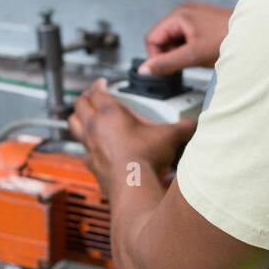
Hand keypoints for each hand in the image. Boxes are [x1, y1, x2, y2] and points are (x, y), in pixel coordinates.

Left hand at [68, 79, 195, 196]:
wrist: (133, 186)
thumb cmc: (144, 158)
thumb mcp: (169, 136)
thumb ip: (184, 127)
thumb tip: (195, 124)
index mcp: (110, 112)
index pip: (96, 91)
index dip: (98, 85)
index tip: (102, 83)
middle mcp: (94, 126)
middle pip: (79, 104)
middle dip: (85, 98)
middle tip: (92, 96)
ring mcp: (89, 145)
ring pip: (73, 124)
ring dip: (77, 117)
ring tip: (85, 116)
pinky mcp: (90, 163)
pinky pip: (82, 149)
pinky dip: (85, 145)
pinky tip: (94, 147)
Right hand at [140, 2, 232, 74]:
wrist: (256, 34)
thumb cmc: (229, 39)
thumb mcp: (194, 56)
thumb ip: (167, 63)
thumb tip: (145, 70)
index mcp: (178, 15)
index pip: (152, 39)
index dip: (156, 57)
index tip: (168, 69)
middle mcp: (184, 11)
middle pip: (162, 38)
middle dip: (170, 54)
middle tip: (187, 63)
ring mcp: (194, 14)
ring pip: (174, 39)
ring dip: (181, 51)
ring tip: (199, 57)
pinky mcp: (202, 20)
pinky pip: (186, 36)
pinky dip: (190, 47)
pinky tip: (204, 52)